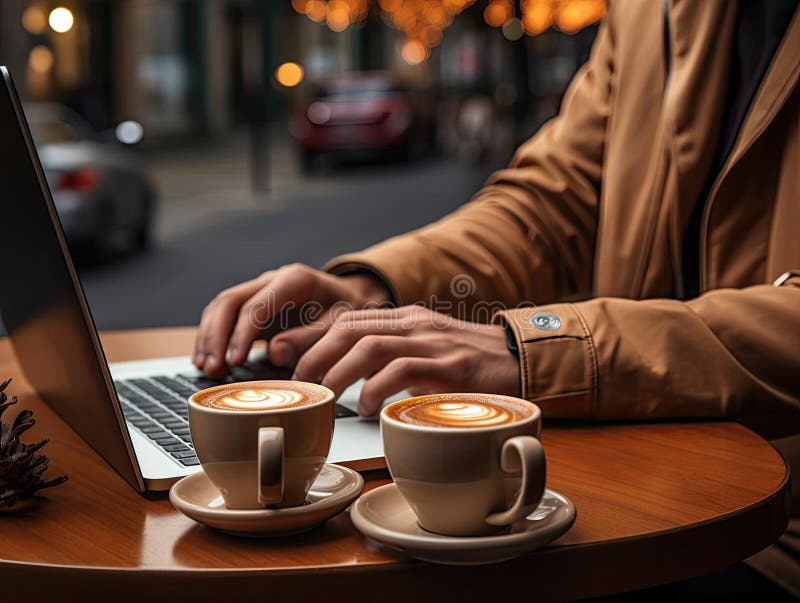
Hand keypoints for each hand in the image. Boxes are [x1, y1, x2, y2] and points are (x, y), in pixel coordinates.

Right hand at [193, 264, 390, 377]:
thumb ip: (310, 338)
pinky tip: (206, 360)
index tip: (235, 361)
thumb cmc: (350, 312)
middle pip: (230, 302)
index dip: (241, 334)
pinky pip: (225, 317)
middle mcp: (272, 280)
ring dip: (209, 338)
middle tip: (214, 369)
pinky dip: (212, 337)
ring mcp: (261, 290)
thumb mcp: (340, 325)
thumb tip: (275, 353)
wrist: (356, 300)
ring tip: (207, 368)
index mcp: (295, 280)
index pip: (256, 305)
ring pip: (221, 307)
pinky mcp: (255, 306)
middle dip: (216, 336)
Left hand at [292, 306, 520, 415]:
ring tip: (328, 396)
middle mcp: (415, 323)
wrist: (524, 359)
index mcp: (406, 318)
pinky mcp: (450, 364)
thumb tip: (361, 383)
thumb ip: (396, 359)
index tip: (289, 358)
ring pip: (369, 346)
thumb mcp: (429, 352)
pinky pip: (401, 370)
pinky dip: (377, 389)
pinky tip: (369, 408)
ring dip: (339, 372)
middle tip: (302, 382)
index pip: (347, 319)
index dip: (312, 338)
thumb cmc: (473, 363)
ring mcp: (433, 341)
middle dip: (316, 355)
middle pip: (349, 328)